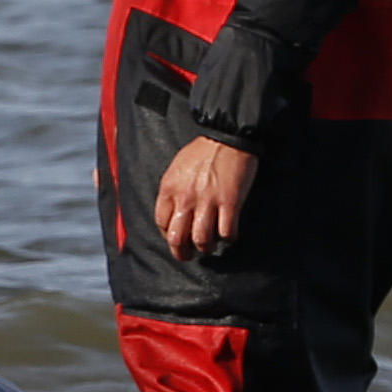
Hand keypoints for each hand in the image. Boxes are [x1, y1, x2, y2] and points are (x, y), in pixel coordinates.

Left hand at [154, 136, 258, 258]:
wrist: (228, 136)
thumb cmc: (203, 151)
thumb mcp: (176, 167)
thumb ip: (172, 189)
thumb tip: (172, 210)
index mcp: (169, 188)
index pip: (161, 223)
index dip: (168, 235)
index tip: (175, 239)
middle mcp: (185, 198)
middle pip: (177, 238)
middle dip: (182, 252)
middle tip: (188, 256)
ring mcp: (208, 201)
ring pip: (202, 240)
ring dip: (206, 248)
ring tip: (210, 247)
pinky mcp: (230, 202)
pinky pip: (226, 232)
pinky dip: (228, 238)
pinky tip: (230, 235)